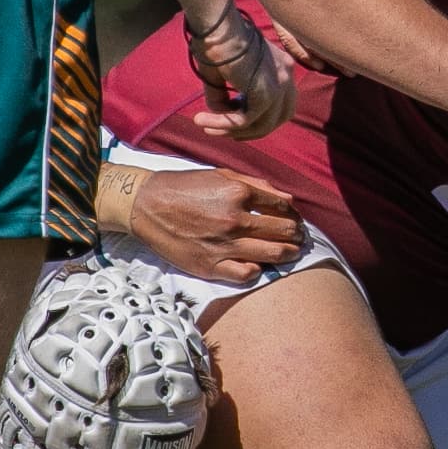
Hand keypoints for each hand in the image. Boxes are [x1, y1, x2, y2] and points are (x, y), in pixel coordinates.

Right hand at [126, 168, 303, 284]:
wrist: (147, 205)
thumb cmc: (185, 187)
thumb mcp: (221, 174)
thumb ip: (257, 185)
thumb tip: (288, 198)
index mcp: (238, 192)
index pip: (283, 207)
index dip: (295, 214)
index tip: (297, 220)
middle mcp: (234, 219)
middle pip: (283, 232)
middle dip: (297, 235)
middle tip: (300, 238)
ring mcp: (223, 244)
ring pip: (272, 255)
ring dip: (288, 254)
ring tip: (292, 253)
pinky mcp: (209, 265)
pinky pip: (246, 274)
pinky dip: (258, 270)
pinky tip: (260, 265)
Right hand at [185, 3, 296, 137]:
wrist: (216, 24)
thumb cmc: (216, 40)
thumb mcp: (222, 74)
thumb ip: (225, 97)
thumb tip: (219, 116)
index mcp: (282, 64)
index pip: (281, 102)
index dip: (260, 116)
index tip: (234, 121)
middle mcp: (287, 73)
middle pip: (279, 117)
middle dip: (253, 130)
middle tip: (226, 132)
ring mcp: (280, 84)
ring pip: (262, 124)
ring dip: (232, 130)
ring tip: (206, 128)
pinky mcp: (266, 93)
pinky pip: (245, 120)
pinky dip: (224, 124)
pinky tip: (204, 121)